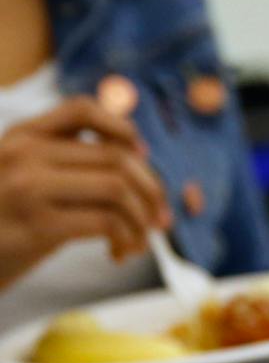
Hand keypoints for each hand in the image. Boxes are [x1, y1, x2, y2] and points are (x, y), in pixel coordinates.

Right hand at [0, 98, 170, 290]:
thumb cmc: (0, 225)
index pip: (82, 109)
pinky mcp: (38, 226)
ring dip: (142, 219)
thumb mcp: (24, 180)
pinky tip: (118, 253)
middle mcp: (24, 155)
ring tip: (140, 241)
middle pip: (115, 157)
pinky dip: (126, 239)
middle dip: (151, 189)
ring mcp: (29, 188)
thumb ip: (65, 165)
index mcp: (21, 137)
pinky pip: (107, 223)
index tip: (142, 155)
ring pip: (118, 189)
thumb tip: (140, 163)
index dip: (122, 127)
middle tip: (160, 218)